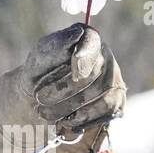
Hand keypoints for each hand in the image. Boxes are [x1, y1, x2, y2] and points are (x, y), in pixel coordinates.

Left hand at [0, 23, 126, 152]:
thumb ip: (57, 45)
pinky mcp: (116, 104)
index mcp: (88, 39)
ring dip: (71, 108)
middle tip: (40, 99)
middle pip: (96, 75)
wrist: (37, 100)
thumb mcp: (40, 57)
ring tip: (47, 113)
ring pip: (103, 98)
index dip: (85, 56)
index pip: (92, 43)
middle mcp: (106, 58)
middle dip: (65, 90)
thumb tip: (78, 33)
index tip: (75, 70)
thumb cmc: (39, 73)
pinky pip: (106, 114)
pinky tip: (64, 120)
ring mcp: (115, 82)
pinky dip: (83, 119)